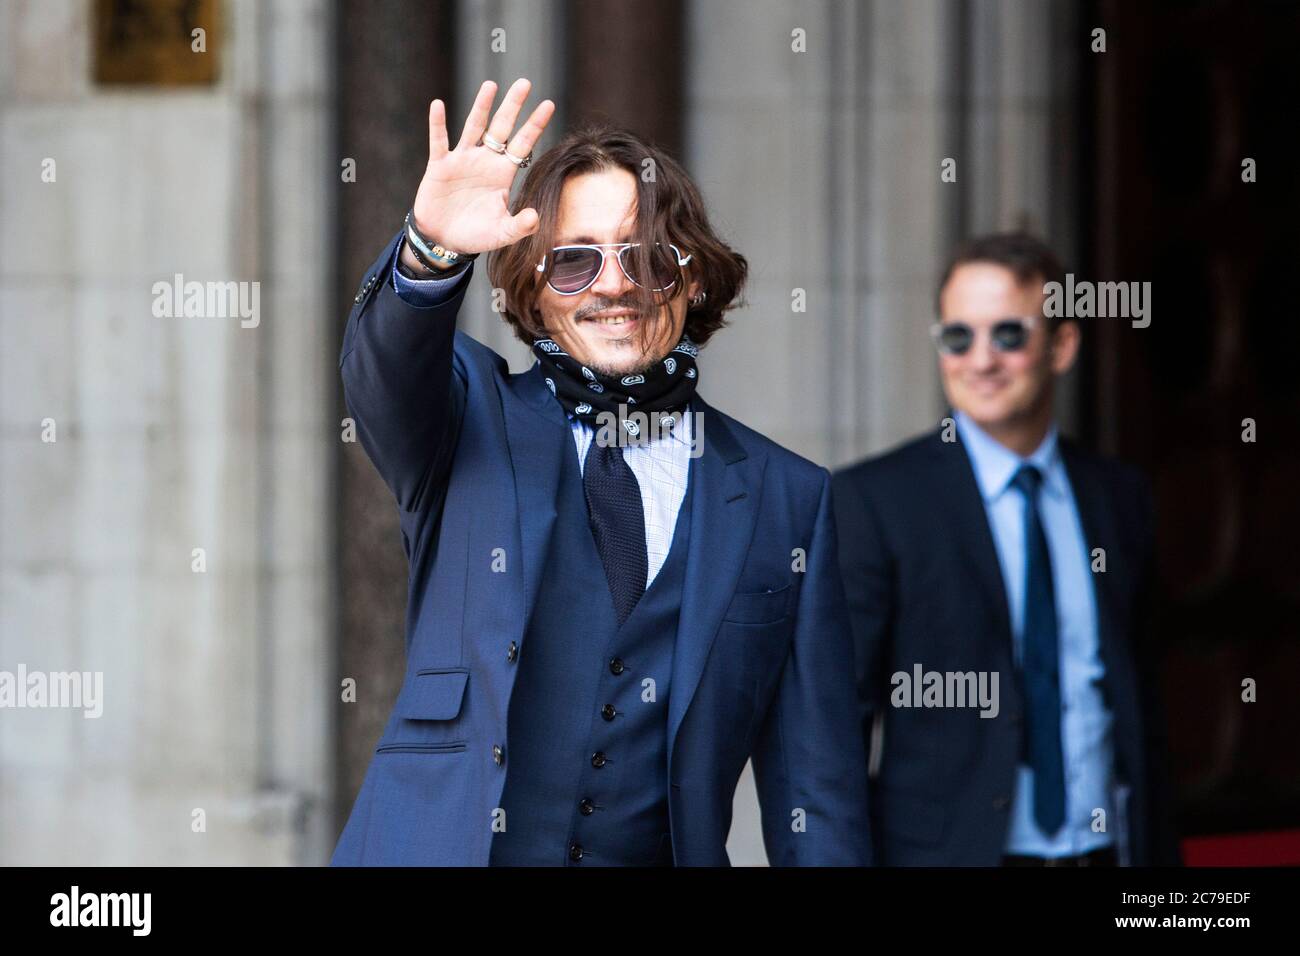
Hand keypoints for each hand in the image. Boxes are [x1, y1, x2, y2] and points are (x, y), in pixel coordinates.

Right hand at [409, 78, 554, 259]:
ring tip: (491, 85)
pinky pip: (439, 141)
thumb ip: (520, 226)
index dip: (535, 125)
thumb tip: (535, 217)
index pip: (523, 144)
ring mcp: (462, 161)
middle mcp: (485, 161)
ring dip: (481, 106)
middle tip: (525, 83)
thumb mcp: (501, 234)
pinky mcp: (440, 166)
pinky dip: (438, 124)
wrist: (444, 241)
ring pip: (474, 127)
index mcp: (503, 174)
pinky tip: (438, 105)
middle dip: (513, 106)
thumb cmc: (475, 235)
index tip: (549, 104)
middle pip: (502, 128)